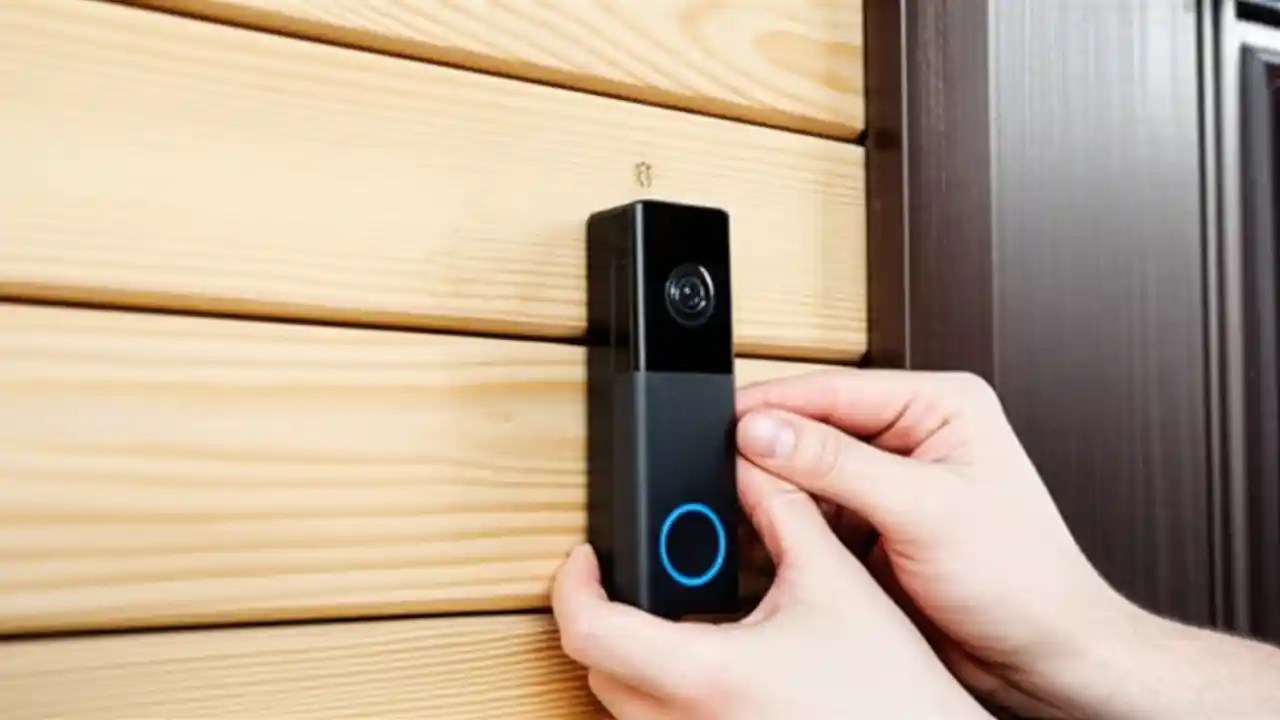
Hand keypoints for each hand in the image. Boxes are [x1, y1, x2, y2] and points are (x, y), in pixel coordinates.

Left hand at [551, 460, 990, 719]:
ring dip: (628, 656)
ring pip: (622, 705)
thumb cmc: (890, 688)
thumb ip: (781, 510)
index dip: (573, 586)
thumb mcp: (832, 579)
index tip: (583, 559)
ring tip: (665, 615)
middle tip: (622, 577)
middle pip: (596, 668)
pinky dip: (658, 691)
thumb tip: (749, 463)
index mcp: (706, 674)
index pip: (591, 632)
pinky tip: (697, 661)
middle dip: (601, 614)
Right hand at [735, 370, 1130, 716]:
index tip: (722, 422)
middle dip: (769, 451)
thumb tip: (765, 431)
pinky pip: (815, 513)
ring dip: (777, 492)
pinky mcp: (875, 524)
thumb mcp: (924, 510)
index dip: (774, 404)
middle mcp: (914, 435)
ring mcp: (891, 482)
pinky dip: (789, 524)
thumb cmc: (1023, 578)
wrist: (1043, 656)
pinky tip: (771, 536)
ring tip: (740, 508)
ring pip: (808, 473)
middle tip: (720, 470)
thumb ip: (837, 465)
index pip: (835, 388)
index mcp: (940, 405)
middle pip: (815, 427)